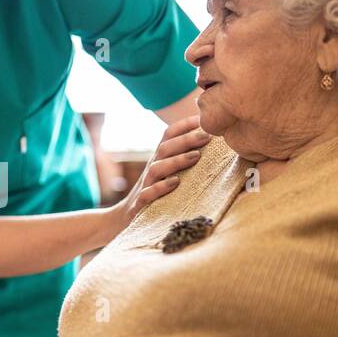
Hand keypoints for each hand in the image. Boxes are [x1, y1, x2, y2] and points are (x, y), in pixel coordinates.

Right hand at [106, 115, 209, 236]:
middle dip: (186, 139)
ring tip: (196, 156)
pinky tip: (175, 183)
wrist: (125, 217)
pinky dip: (161, 187)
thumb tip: (213, 143)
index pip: (168, 135)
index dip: (184, 125)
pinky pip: (148, 193)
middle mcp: (151, 168)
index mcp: (159, 159)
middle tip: (207, 136)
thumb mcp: (167, 173)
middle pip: (165, 148)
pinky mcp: (141, 204)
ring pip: (157, 168)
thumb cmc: (155, 193)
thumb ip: (183, 158)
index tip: (203, 119)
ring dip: (177, 161)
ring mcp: (145, 185)